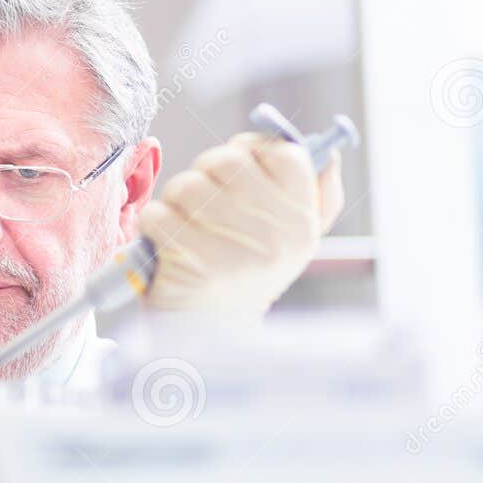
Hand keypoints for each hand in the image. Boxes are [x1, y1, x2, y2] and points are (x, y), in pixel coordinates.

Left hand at [137, 132, 343, 317]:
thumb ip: (316, 192)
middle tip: (202, 194)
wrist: (212, 333)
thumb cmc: (247, 270)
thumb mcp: (292, 237)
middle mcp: (275, 238)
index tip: (237, 165)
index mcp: (303, 222)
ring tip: (186, 221)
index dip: (251, 149)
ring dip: (176, 198)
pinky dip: (155, 223)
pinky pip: (158, 215)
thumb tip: (328, 153)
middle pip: (227, 161)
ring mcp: (233, 255)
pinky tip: (167, 241)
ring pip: (188, 186)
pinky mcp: (190, 267)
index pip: (284, 154)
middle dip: (205, 171)